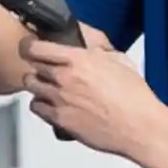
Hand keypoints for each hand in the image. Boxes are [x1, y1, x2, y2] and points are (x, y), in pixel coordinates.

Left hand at [19, 37, 167, 162]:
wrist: (138, 126)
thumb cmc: (133, 95)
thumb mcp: (118, 60)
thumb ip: (97, 49)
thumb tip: (87, 41)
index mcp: (78, 59)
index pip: (35, 48)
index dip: (28, 46)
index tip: (30, 47)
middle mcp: (64, 77)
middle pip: (31, 67)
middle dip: (36, 67)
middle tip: (45, 69)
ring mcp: (59, 99)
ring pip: (31, 87)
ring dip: (38, 85)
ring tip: (50, 88)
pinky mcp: (59, 119)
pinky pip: (37, 108)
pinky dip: (41, 105)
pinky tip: (53, 105)